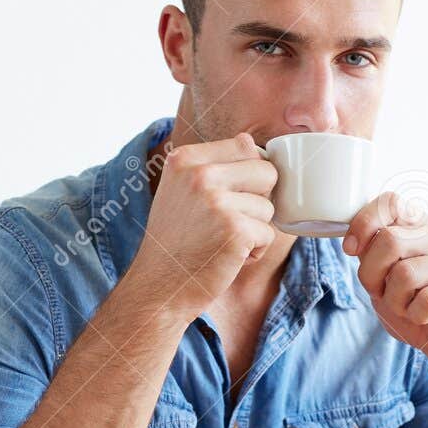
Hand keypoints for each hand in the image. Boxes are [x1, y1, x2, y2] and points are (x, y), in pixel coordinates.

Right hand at [128, 133, 276, 316]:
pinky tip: (227, 257)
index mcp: (185, 158)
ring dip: (253, 230)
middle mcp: (199, 174)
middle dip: (257, 200)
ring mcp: (217, 202)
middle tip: (226, 223)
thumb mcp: (182, 191)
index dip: (245, 177)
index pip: (245, 147)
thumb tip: (249, 140)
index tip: (222, 200)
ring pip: (269, 207)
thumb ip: (213, 165)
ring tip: (221, 242)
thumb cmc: (176, 241)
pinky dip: (254, 251)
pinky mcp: (235, 230)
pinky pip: (269, 234)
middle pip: (266, 172)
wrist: (159, 287)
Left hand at [342, 193, 427, 375]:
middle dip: (372, 275)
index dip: (364, 223)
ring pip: (405, 273)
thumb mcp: (381, 281)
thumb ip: (370, 256)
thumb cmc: (414, 310)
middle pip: (390, 239)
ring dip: (396, 302)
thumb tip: (353, 242)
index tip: (351, 249)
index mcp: (420, 227)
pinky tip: (427, 317)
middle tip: (382, 294)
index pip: (390, 202)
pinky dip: (417, 315)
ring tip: (409, 308)